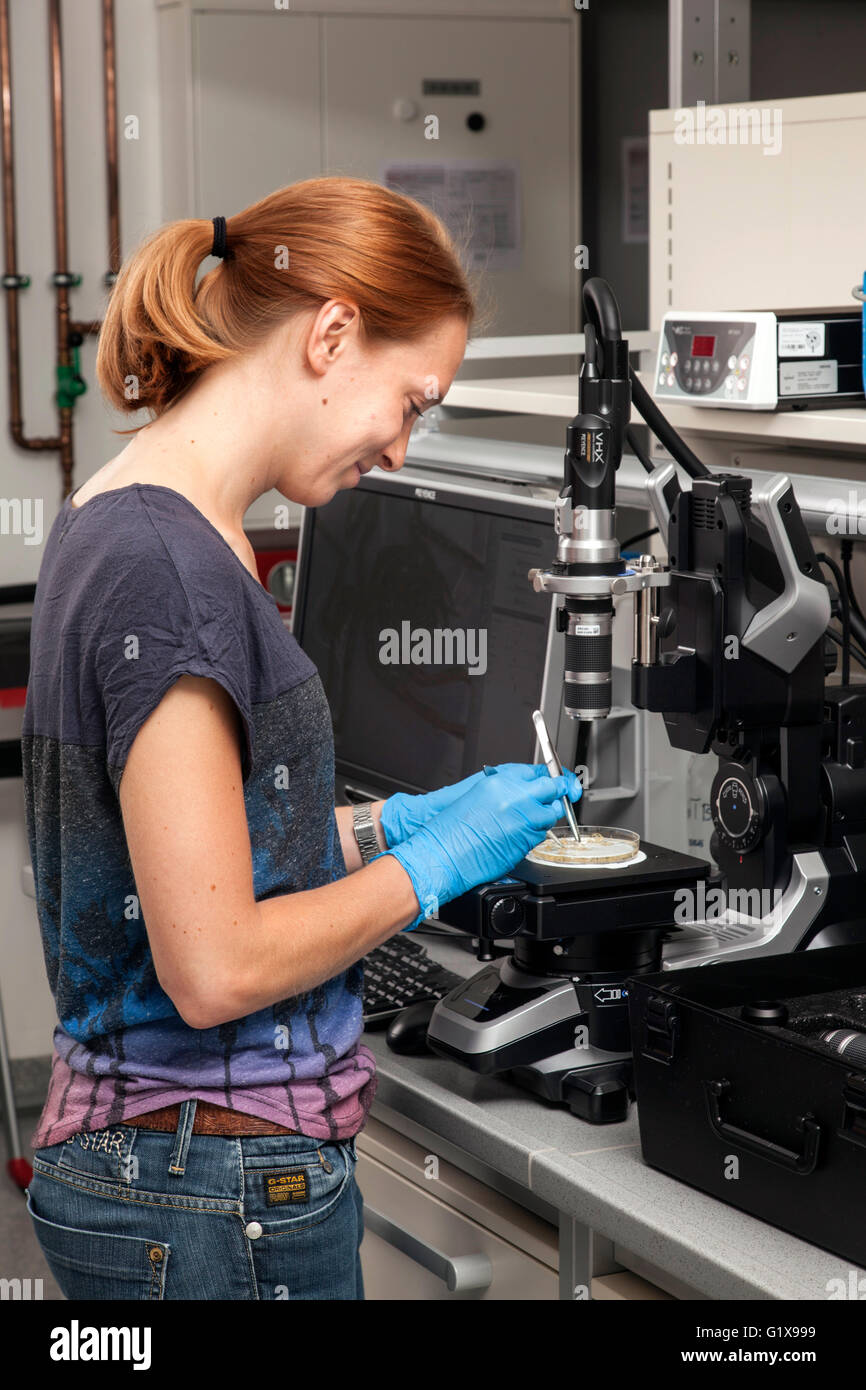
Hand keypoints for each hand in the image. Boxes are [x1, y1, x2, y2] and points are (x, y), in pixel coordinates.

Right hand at [384, 763, 581, 928]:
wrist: (442, 853)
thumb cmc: (452, 827)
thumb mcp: (478, 794)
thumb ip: (507, 788)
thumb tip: (528, 788)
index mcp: (502, 782)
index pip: (542, 772)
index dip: (555, 776)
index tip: (561, 780)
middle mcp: (516, 799)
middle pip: (553, 790)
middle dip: (557, 794)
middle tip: (557, 797)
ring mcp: (523, 821)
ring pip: (550, 815)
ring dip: (544, 817)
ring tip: (522, 822)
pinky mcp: (524, 843)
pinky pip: (540, 836)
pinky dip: (533, 835)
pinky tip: (515, 836)